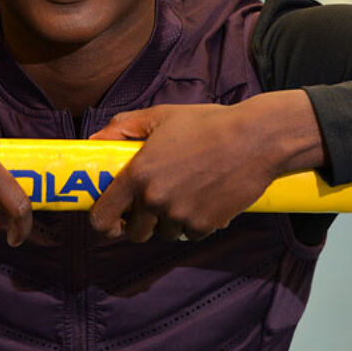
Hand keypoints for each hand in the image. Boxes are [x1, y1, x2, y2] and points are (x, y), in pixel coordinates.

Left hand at [87, 91, 324, 242]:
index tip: (110, 218)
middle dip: (140, 223)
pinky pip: (190, 233)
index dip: (101, 222)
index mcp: (138, 174)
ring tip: (184, 193)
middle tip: (152, 203)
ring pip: (163, 234)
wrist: (256, 139)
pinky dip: (194, 222)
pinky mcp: (205, 226)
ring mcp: (180, 216)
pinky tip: (205, 197)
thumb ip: (123, 128)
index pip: (102, 217)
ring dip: (168, 222)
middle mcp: (155, 200)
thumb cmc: (208, 124)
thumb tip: (95, 140)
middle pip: (134, 233)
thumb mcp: (161, 116)